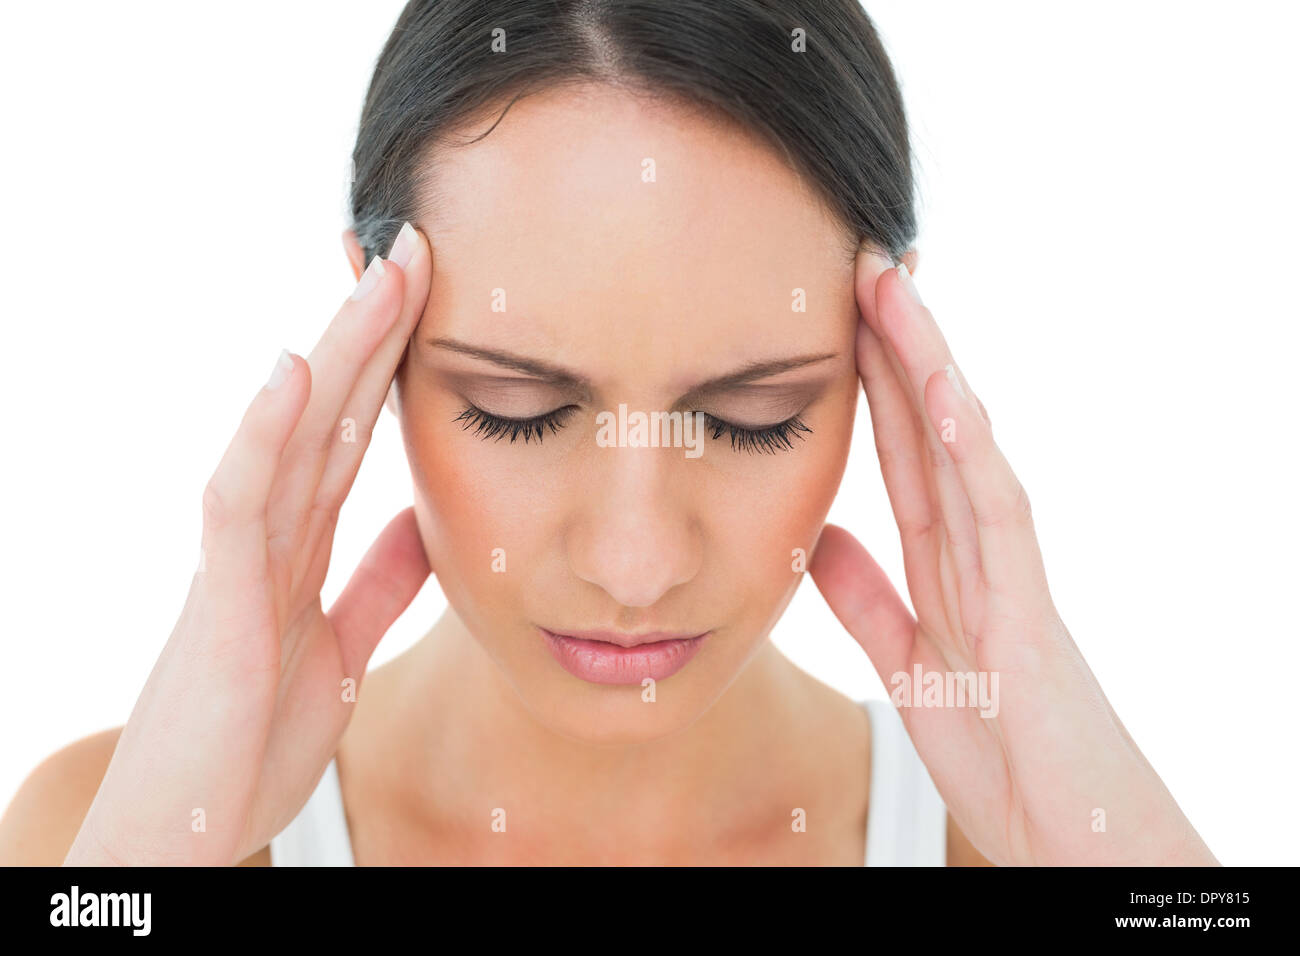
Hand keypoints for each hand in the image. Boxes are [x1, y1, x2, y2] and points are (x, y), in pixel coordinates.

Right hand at [65, 223, 433, 865]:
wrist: (197, 827)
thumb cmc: (252, 739)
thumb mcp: (338, 649)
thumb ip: (373, 583)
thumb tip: (423, 524)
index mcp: (301, 546)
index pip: (352, 434)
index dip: (390, 365)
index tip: (433, 297)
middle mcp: (270, 535)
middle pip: (329, 414)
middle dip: (373, 332)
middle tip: (421, 249)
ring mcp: (241, 561)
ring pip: (290, 434)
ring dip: (333, 353)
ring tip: (376, 274)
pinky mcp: (219, 602)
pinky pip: (241, 505)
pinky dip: (265, 436)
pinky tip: (293, 373)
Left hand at [809, 252, 1217, 865]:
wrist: (1065, 834)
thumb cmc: (1005, 753)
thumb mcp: (908, 663)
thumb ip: (868, 599)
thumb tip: (818, 535)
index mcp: (945, 562)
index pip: (898, 451)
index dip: (866, 381)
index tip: (829, 313)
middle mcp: (978, 548)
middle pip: (927, 427)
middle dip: (893, 344)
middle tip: (857, 259)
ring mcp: (1008, 570)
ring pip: (962, 447)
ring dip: (928, 366)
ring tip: (892, 287)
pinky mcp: (1030, 608)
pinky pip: (998, 513)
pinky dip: (969, 450)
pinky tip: (942, 391)